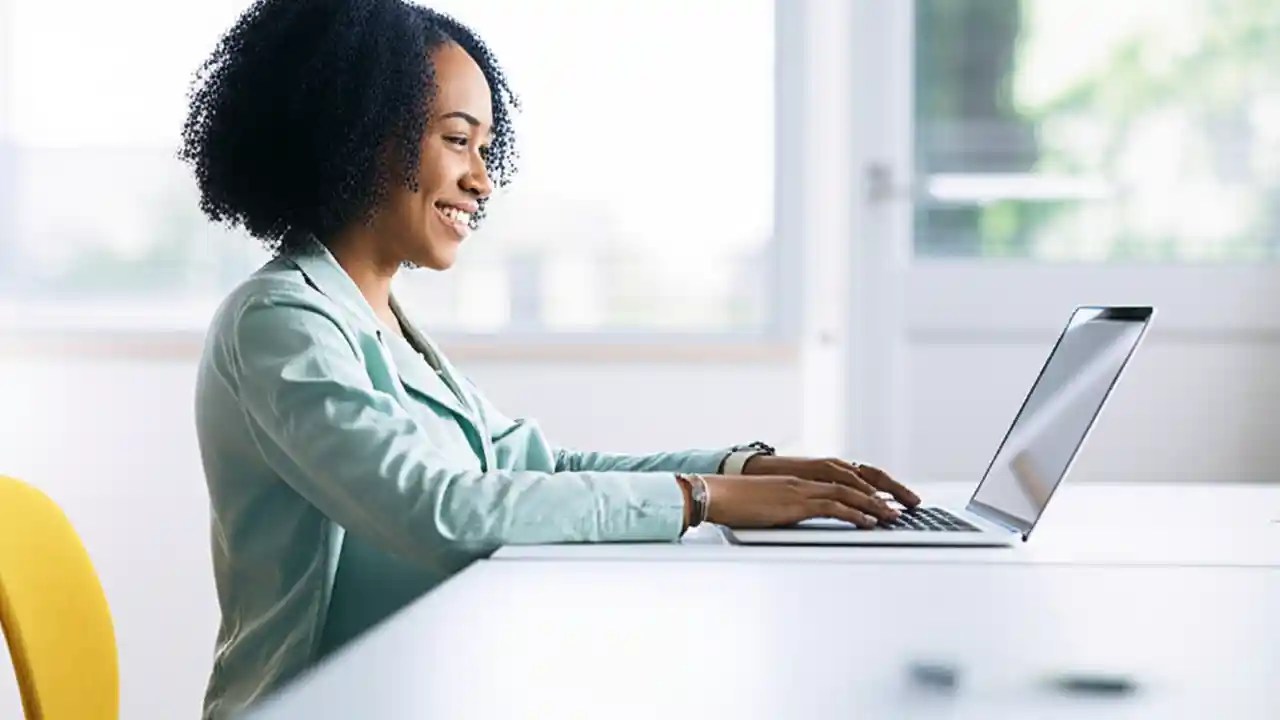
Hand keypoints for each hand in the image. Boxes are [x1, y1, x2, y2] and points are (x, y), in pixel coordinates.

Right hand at [703, 474, 899, 528]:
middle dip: (879, 496)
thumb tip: (795, 522)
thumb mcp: (767, 506)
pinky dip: (855, 514)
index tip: (883, 500)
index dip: (864, 490)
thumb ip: (786, 510)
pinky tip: (868, 522)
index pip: (840, 483)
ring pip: (848, 494)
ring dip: (874, 506)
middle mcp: (804, 482)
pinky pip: (833, 507)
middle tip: (901, 506)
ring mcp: (801, 491)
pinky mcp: (796, 503)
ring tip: (893, 516)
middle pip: (851, 484)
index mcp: (798, 482)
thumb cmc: (735, 503)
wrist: (716, 494)